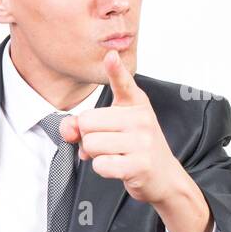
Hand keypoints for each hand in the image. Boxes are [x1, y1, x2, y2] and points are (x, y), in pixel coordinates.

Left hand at [58, 49, 186, 204]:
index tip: (111, 55)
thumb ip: (84, 125)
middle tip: (107, 144)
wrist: (163, 176)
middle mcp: (141, 119)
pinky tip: (118, 167)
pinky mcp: (139, 164)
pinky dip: (102, 169)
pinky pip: (100, 164)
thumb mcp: (113, 130)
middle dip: (87, 137)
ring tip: (114, 155)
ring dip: (94, 154)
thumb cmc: (134, 149)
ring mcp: (142, 141)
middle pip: (87, 122)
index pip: (123, 83)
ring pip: (91, 143)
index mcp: (136, 104)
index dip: (115, 69)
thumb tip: (67, 128)